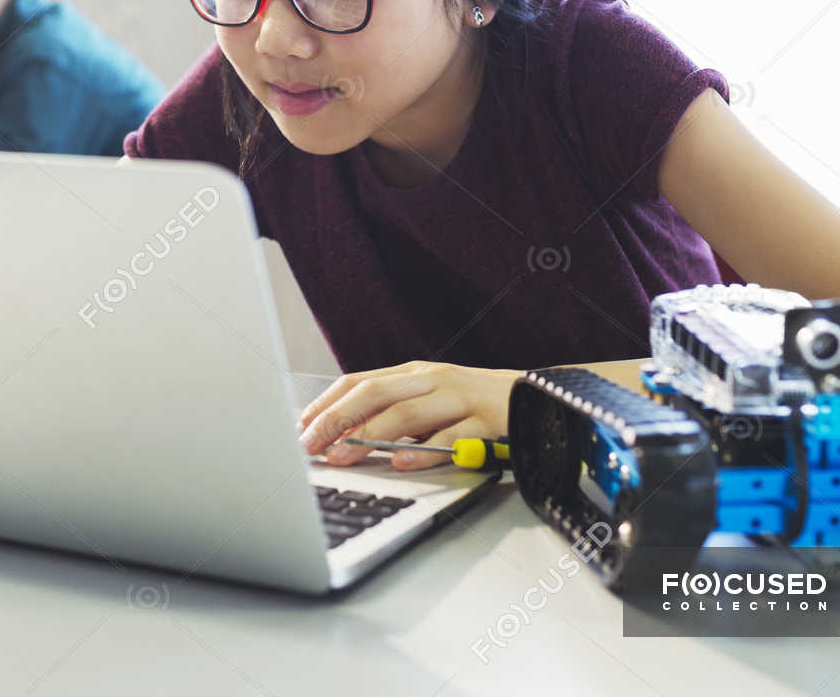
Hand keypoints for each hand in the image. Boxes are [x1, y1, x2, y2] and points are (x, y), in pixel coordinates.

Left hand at [297, 361, 520, 470]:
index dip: (325, 404)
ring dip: (369, 436)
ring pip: (406, 412)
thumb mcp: (430, 401)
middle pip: (374, 393)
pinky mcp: (486, 420)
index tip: (299, 429)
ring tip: (343, 456)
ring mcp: (459, 397)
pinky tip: (402, 464)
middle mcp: (431, 379)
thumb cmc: (475, 406)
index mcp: (413, 374)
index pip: (357, 382)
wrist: (540, 397)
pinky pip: (450, 437)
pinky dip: (424, 451)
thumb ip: (394, 413)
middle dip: (336, 419)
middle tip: (310, 446)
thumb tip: (341, 438)